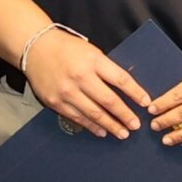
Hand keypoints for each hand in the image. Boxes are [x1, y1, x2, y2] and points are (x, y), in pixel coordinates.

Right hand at [24, 30, 149, 139]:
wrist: (35, 47)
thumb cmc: (67, 48)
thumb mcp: (91, 52)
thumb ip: (106, 69)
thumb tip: (127, 89)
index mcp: (93, 60)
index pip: (120, 79)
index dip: (135, 93)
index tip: (146, 103)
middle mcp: (80, 76)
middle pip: (109, 101)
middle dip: (125, 115)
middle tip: (136, 125)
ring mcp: (67, 91)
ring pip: (94, 114)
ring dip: (110, 125)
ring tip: (123, 133)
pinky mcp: (55, 102)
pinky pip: (77, 118)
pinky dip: (91, 126)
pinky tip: (101, 131)